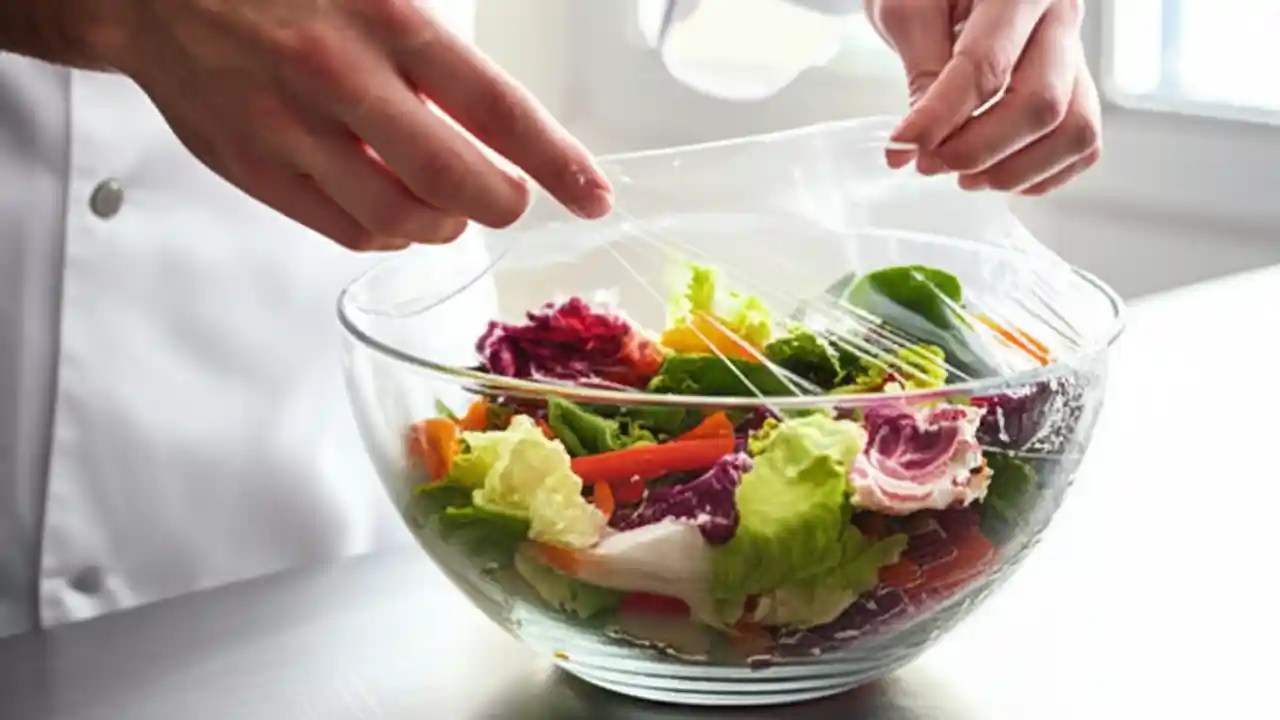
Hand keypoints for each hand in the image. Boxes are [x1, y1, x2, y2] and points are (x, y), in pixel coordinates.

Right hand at [95, 0, 611, 250]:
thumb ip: (437, 37)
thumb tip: (506, 105)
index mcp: (384, 19)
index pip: (496, 106)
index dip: (556, 161)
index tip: (593, 195)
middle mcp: (340, 79)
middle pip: (453, 182)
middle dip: (502, 204)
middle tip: (510, 198)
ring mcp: (293, 133)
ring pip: (401, 220)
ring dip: (444, 223)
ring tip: (449, 201)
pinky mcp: (257, 172)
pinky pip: (346, 232)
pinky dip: (389, 234)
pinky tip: (394, 208)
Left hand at [865, 0, 1101, 194]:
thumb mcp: (909, 7)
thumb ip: (921, 68)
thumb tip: (919, 143)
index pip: (987, 65)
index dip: (941, 116)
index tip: (903, 146)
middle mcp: (1062, 18)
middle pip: (1042, 104)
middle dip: (978, 150)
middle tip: (928, 163)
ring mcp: (1078, 55)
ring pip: (1074, 132)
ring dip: (1013, 171)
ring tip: (962, 175)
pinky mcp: (1080, 86)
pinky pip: (1081, 145)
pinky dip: (1038, 174)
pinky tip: (993, 173)